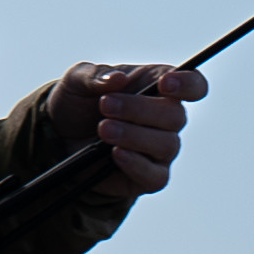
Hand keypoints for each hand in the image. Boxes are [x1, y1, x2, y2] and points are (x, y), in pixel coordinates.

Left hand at [42, 60, 202, 194]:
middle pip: (176, 115)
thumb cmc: (78, 103)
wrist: (60, 139)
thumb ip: (94, 76)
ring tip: (103, 129)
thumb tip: (117, 79)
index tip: (165, 84)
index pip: (194, 85)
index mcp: (159, 86)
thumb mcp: (76, 81)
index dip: (188, 84)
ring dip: (133, 135)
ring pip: (167, 144)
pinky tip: (116, 154)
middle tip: (105, 105)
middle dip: (139, 109)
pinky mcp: (150, 177)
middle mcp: (167, 119)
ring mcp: (161, 150)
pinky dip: (136, 165)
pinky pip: (155, 176)